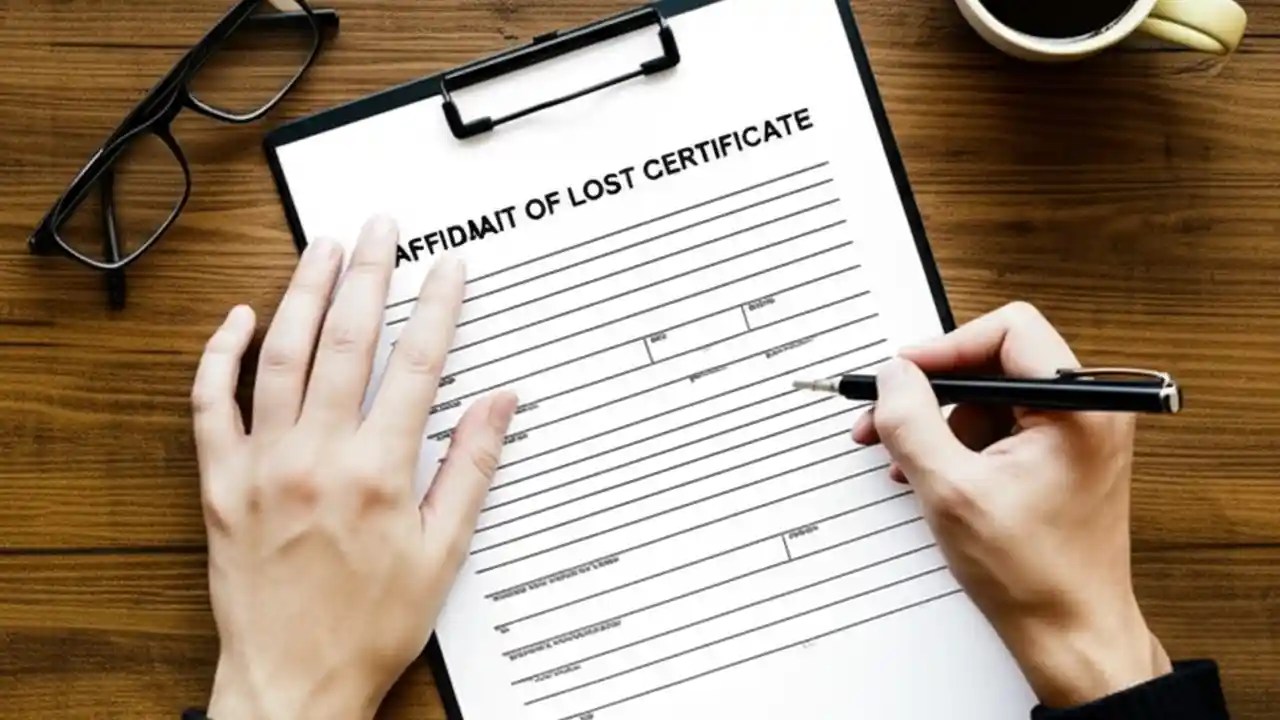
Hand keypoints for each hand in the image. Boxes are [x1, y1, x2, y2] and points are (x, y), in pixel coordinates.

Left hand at [191, 217, 516, 719]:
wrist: (294, 681)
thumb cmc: (369, 626)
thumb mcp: (441, 553)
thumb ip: (470, 469)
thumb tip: (500, 405)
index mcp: (379, 473)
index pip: (416, 366)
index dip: (437, 307)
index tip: (448, 269)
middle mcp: (317, 457)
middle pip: (346, 341)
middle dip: (368, 273)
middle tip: (380, 228)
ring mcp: (262, 465)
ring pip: (280, 355)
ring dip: (302, 292)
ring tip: (322, 248)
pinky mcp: (220, 483)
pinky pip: (210, 403)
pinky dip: (221, 354)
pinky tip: (240, 317)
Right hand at [852, 302, 1170, 707]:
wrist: (1070, 633)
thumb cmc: (1033, 575)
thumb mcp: (950, 490)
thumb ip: (912, 421)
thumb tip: (892, 376)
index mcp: (1079, 406)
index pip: (1009, 329)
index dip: (946, 347)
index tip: (904, 375)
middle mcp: (1087, 410)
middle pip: (995, 361)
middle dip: (933, 391)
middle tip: (887, 414)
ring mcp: (1077, 434)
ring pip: (990, 396)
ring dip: (940, 423)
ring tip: (907, 461)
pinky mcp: (1061, 456)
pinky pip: (999, 427)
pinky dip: (959, 444)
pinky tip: (931, 473)